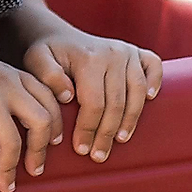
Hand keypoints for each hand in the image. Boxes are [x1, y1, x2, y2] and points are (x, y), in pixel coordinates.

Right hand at [0, 55, 62, 191]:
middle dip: (41, 150)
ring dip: (12, 168)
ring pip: (14, 143)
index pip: (49, 101)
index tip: (55, 142)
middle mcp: (9, 88)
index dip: (57, 124)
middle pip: (41, 122)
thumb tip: (26, 115)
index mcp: (16, 76)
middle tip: (36, 169)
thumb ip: (11, 86)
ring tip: (9, 185)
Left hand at [21, 25, 162, 163]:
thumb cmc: (45, 54)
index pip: (94, 103)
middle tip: (99, 156)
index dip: (89, 129)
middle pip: (117, 102)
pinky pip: (153, 65)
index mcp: (88, 58)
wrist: (56, 35)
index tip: (81, 149)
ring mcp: (127, 51)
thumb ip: (47, 76)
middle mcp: (112, 53)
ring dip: (131, 119)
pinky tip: (150, 100)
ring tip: (120, 140)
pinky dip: (155, 82)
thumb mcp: (35, 60)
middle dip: (107, 133)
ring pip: (137, 92)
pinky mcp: (136, 51)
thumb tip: (68, 95)